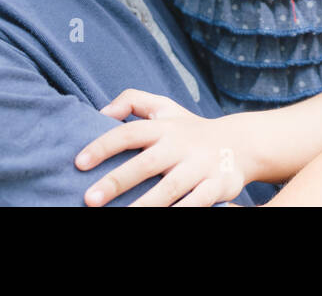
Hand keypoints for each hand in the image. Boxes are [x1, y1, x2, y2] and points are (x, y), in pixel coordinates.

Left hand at [75, 89, 248, 206]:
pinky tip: (158, 221)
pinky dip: (181, 212)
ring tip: (119, 219)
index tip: (79, 162)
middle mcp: (181, 146)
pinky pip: (197, 203)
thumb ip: (133, 100)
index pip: (130, 132)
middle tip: (89, 199)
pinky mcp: (217, 186)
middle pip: (147, 163)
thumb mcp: (165, 108)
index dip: (104, 145)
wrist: (242, 143)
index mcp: (165, 128)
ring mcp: (201, 166)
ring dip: (145, 205)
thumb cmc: (190, 130)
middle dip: (118, 181)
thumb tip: (102, 111)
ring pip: (171, 188)